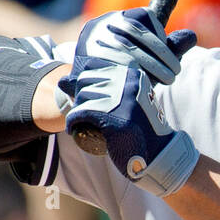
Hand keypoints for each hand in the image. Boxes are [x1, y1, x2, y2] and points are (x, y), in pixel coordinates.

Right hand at [57, 7, 190, 116]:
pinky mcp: (89, 65)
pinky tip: (147, 84)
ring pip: (130, 49)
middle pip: (139, 33)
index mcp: (113, 20)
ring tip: (167, 78)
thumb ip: (169, 47)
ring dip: (154, 65)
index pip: (144, 16)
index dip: (160, 35)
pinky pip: (118, 66)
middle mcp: (99, 28)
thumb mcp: (148, 59)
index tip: (169, 53)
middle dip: (163, 53)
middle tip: (175, 71)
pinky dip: (137, 74)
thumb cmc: (125, 75)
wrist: (91, 100)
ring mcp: (91, 45)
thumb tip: (192, 37)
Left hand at [65, 49, 199, 196]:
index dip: (84, 81)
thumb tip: (62, 80)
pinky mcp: (111, 117)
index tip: (88, 97)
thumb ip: (104, 87)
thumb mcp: (127, 101)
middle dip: (79, 96)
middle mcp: (128, 82)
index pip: (94, 66)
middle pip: (86, 80)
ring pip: (82, 96)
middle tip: (85, 111)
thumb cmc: (139, 128)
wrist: (157, 153)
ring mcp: (121, 99)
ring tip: (81, 121)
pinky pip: (80, 112)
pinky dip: (72, 121)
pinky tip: (73, 129)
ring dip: (77, 109)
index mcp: (133, 75)